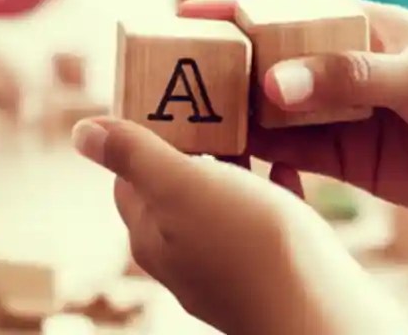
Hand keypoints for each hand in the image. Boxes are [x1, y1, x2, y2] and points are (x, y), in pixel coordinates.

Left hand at [72, 118, 407, 334]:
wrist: (325, 316)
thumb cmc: (253, 248)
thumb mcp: (183, 187)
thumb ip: (134, 157)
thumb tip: (81, 132)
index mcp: (153, 238)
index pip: (130, 176)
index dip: (143, 134)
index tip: (168, 94)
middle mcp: (185, 258)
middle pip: (177, 188)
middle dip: (192, 144)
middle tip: (214, 100)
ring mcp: (230, 269)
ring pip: (224, 203)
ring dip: (234, 164)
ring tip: (252, 125)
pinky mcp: (274, 272)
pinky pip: (268, 220)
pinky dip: (274, 188)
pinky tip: (289, 166)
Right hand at [181, 0, 407, 225]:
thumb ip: (349, 78)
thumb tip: (274, 82)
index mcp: (365, 26)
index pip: (288, 12)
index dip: (235, 13)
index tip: (183, 15)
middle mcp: (346, 67)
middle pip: (271, 61)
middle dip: (224, 66)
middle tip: (169, 76)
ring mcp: (346, 114)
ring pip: (275, 109)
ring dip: (236, 113)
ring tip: (186, 119)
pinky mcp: (350, 160)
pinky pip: (294, 152)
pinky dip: (261, 153)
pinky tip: (230, 156)